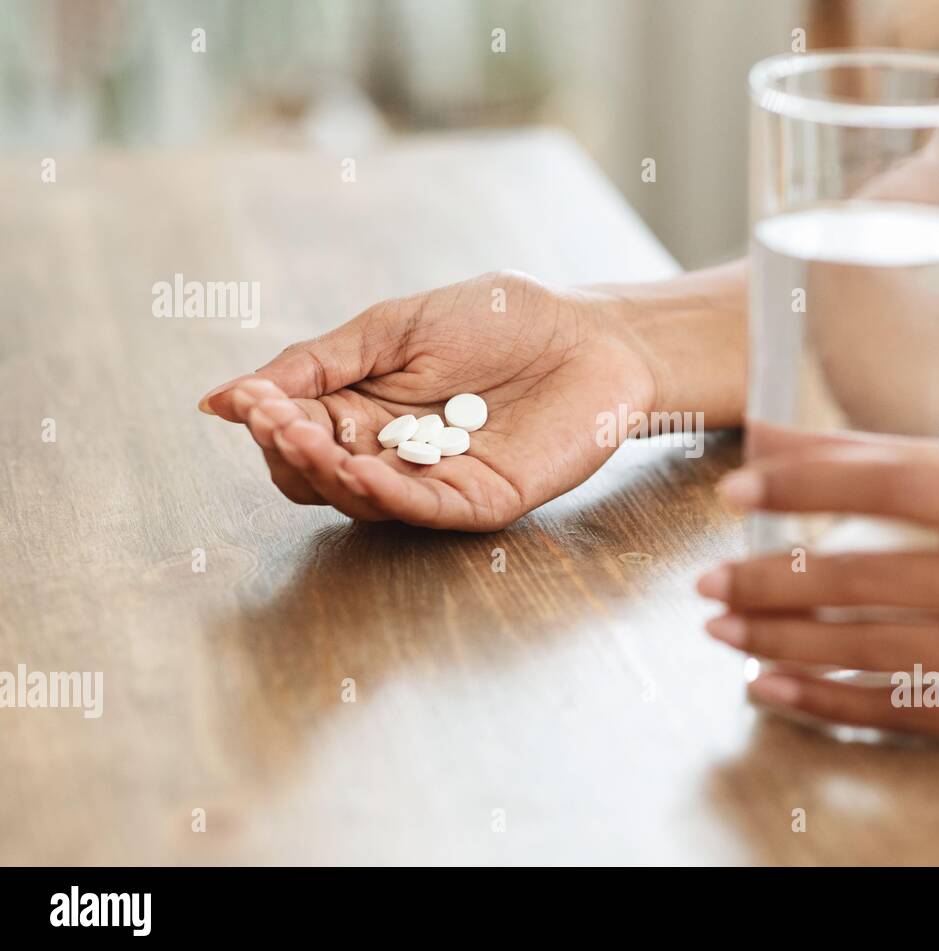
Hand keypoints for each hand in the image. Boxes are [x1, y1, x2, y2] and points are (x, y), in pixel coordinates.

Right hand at [199, 271, 656, 530]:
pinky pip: (423, 508)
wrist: (587, 333)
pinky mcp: (480, 500)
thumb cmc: (496, 322)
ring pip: (361, 499)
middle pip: (316, 477)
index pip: (295, 438)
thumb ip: (313, 366)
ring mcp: (435, 481)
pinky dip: (385, 494)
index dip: (269, 423)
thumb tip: (220, 400)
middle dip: (288, 450)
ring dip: (325, 473)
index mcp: (362, 412)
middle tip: (275, 418)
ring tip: (303, 439)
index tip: (251, 400)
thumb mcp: (389, 330)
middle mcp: (391, 455)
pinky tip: (356, 470)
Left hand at [698, 444, 938, 756]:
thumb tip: (794, 442)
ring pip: (871, 649)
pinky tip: (771, 689)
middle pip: (865, 578)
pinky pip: (902, 709)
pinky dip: (826, 700)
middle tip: (708, 583)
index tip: (734, 490)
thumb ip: (912, 471)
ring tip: (724, 631)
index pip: (890, 484)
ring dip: (782, 643)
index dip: (803, 485)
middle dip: (770, 582)